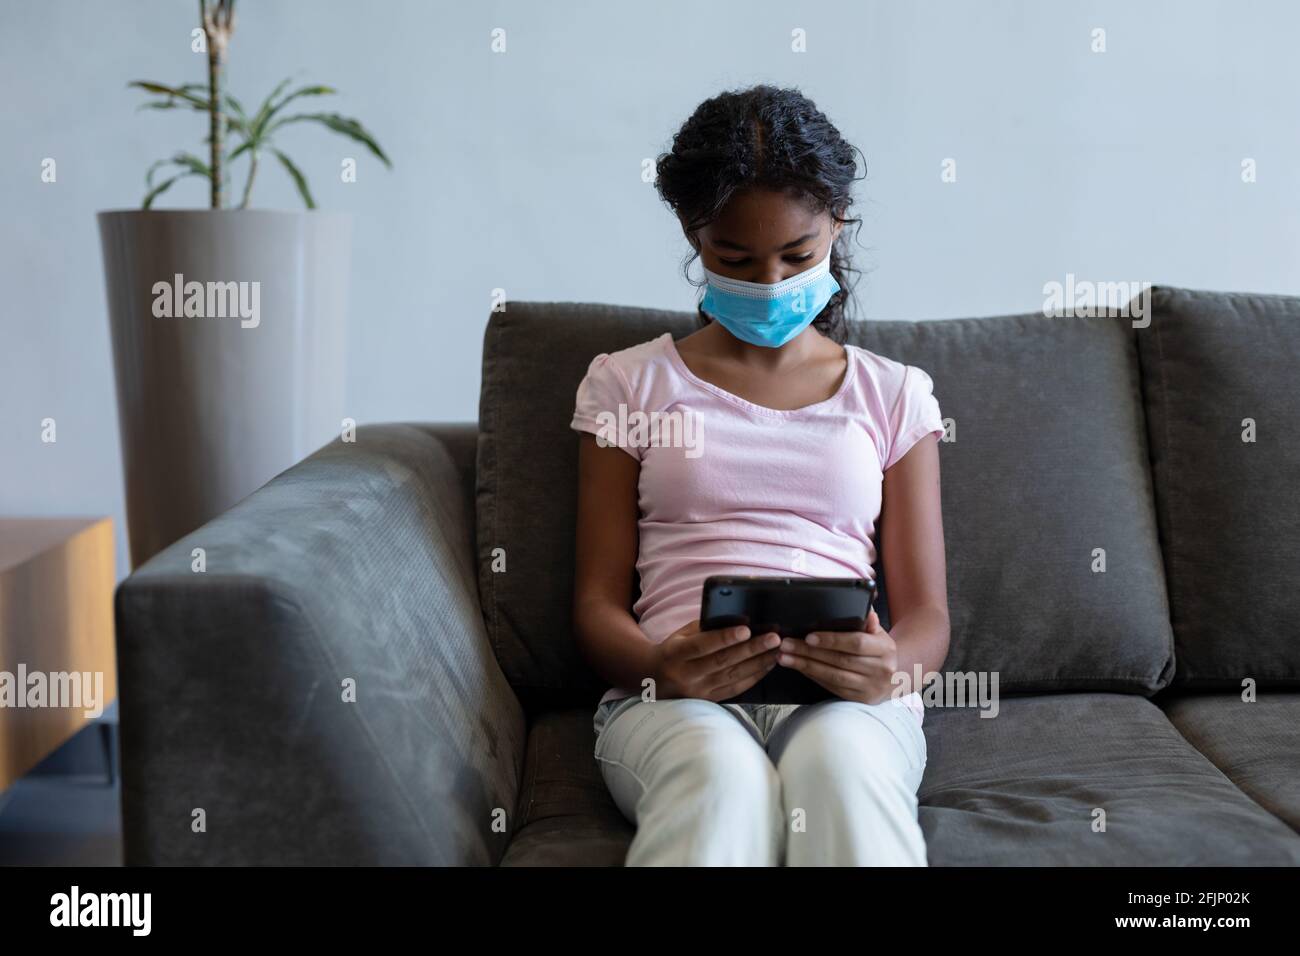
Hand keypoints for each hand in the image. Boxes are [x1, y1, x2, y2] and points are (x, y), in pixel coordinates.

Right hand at [651, 619, 781, 700]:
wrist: (655, 679)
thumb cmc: (674, 649)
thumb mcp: (681, 635)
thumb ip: (705, 628)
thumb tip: (737, 620)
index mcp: (676, 654)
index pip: (703, 646)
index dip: (725, 638)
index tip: (746, 629)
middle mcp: (687, 675)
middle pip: (723, 662)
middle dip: (751, 649)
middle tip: (774, 638)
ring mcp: (699, 691)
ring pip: (733, 676)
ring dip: (758, 663)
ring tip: (777, 650)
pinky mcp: (709, 700)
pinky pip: (736, 688)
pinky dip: (754, 677)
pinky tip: (768, 665)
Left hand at [776, 608, 899, 704]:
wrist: (896, 678)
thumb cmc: (880, 650)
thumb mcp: (879, 633)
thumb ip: (869, 620)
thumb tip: (862, 606)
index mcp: (885, 649)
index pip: (856, 643)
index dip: (832, 640)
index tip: (809, 637)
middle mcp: (880, 670)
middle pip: (840, 660)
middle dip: (810, 653)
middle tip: (786, 645)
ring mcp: (870, 687)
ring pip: (833, 676)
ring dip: (806, 666)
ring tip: (784, 657)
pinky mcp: (860, 699)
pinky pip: (833, 687)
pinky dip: (814, 676)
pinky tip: (799, 668)